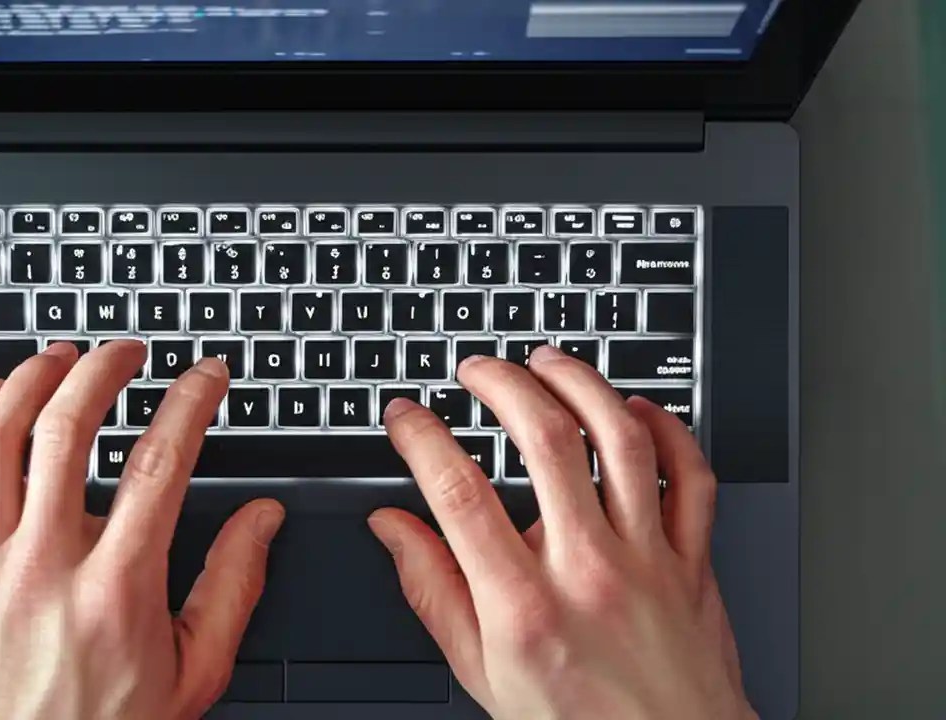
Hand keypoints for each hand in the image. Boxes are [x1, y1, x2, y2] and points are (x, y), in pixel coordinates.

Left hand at [0, 341, 284, 719]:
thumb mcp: (193, 674)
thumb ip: (233, 588)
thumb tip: (261, 519)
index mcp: (115, 590)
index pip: (158, 465)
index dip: (189, 403)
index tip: (206, 376)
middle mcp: (45, 568)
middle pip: (66, 431)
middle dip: (103, 369)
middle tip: (127, 350)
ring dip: (31, 380)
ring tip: (61, 356)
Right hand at [370, 346, 754, 719]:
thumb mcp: (481, 672)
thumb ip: (431, 591)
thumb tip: (392, 528)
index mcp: (523, 605)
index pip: (460, 492)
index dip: (423, 438)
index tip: (407, 416)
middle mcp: (587, 572)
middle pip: (546, 442)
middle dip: (502, 384)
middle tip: (477, 370)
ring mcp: (648, 561)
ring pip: (622, 441)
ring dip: (580, 384)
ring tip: (546, 362)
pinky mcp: (693, 561)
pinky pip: (691, 476)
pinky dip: (666, 429)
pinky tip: (634, 409)